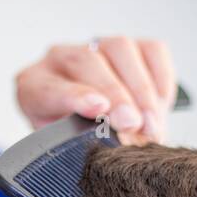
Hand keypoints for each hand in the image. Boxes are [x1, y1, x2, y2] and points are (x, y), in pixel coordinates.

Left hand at [15, 36, 176, 143]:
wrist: (89, 128)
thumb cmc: (73, 141)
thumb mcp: (65, 151)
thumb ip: (80, 146)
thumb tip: (115, 150)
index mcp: (35, 86)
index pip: (49, 87)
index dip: (75, 96)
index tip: (98, 110)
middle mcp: (61, 59)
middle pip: (88, 62)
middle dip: (116, 94)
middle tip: (134, 124)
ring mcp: (97, 46)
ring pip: (120, 49)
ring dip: (141, 89)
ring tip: (152, 125)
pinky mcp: (130, 47)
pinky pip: (151, 51)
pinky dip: (160, 78)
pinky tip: (161, 106)